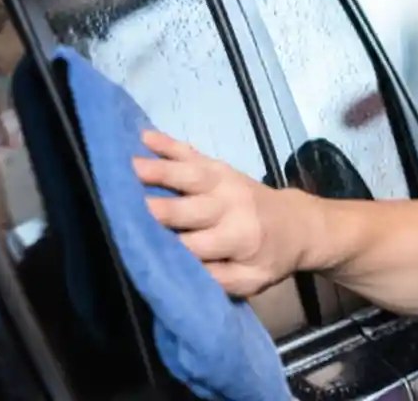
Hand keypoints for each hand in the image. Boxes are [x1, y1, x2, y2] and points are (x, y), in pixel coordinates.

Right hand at [134, 131, 304, 296]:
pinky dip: (169, 144)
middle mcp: (230, 206)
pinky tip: (144, 137)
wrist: (298, 223)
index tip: (134, 246)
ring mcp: (225, 181)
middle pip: (187, 207)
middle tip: (119, 204)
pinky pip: (193, 152)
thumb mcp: (252, 280)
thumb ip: (219, 280)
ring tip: (126, 165)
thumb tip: (179, 276)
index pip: (194, 245)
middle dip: (156, 207)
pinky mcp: (220, 166)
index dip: (166, 246)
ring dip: (158, 169)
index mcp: (238, 238)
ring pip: (189, 173)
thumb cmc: (268, 256)